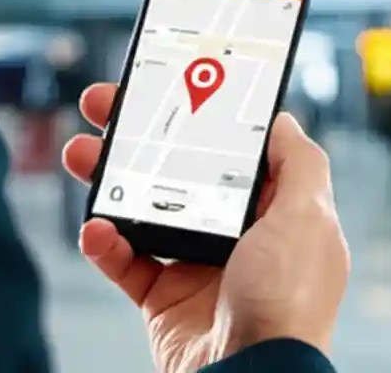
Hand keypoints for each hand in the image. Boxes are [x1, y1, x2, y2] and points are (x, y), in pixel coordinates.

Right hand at [62, 84, 349, 372]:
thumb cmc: (288, 304)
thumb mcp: (309, 219)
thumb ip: (300, 164)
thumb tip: (284, 121)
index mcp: (276, 213)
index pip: (234, 151)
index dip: (201, 116)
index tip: (168, 86)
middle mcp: (238, 237)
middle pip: (180, 172)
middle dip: (139, 137)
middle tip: (105, 107)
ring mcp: (198, 268)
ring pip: (144, 210)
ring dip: (108, 180)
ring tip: (80, 154)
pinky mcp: (165, 300)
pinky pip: (125, 262)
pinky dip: (104, 244)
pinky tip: (96, 229)